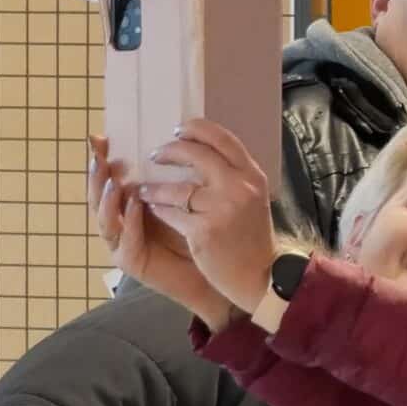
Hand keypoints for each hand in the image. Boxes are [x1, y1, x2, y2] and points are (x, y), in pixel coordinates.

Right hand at [88, 135, 234, 330]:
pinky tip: (133, 205)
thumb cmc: (199, 236)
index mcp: (127, 205)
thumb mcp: (184, 199)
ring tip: (112, 180)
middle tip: (97, 156)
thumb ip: (171, 176)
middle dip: (96, 175)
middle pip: (97, 196)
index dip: (99, 159)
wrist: (212, 276)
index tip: (99, 138)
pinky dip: (127, 221)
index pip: (107, 178)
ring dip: (106, 197)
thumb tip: (171, 138)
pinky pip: (124, 239)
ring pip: (104, 217)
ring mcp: (122, 243)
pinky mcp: (131, 262)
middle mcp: (119, 222)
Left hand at [137, 118, 278, 316]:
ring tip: (145, 190)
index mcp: (252, 176)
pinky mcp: (203, 231)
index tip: (178, 130)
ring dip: (156, 187)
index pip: (222, 138)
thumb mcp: (253, 200)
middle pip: (195, 154)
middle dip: (170, 151)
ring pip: (176, 188)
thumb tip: (201, 153)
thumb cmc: (253, 239)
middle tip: (155, 155)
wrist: (261, 277)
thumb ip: (233, 177)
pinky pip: (171, 213)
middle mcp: (238, 188)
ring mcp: (220, 210)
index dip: (196, 129)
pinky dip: (159, 210)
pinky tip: (154, 209)